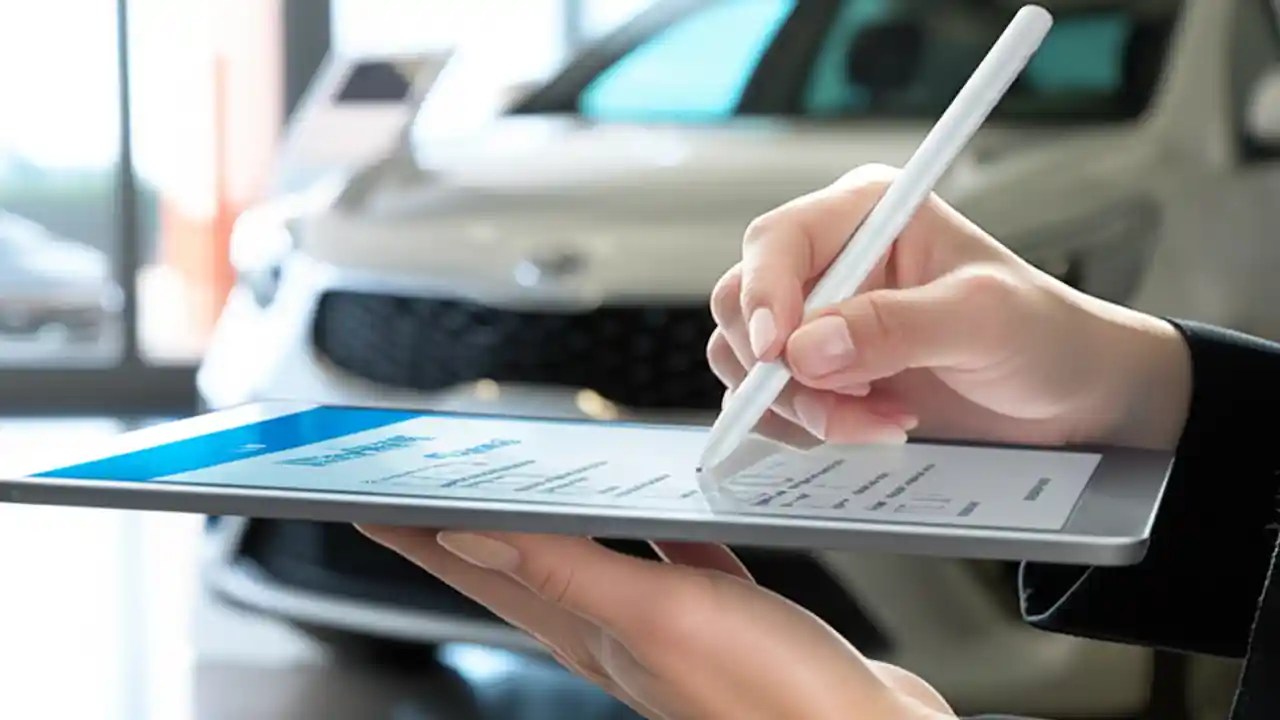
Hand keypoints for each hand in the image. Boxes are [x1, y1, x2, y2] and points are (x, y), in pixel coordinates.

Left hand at [359, 527, 954, 719]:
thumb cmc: (772, 695)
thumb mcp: (657, 616)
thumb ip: (566, 571)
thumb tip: (466, 535)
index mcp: (586, 628)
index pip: (478, 568)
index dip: (420, 532)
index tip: (369, 496)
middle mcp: (615, 627)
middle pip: (518, 562)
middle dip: (464, 521)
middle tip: (427, 478)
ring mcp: (669, 621)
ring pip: (589, 555)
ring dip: (550, 518)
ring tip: (521, 477)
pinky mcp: (724, 612)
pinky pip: (672, 553)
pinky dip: (654, 522)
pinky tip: (661, 499)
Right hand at [710, 163, 1191, 450]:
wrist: (1066, 397)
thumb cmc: (1041, 335)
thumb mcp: (982, 321)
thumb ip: (895, 327)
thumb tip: (809, 346)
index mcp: (864, 215)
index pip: (775, 241)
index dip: (764, 295)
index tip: (782, 352)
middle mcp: (829, 263)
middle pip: (745, 306)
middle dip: (788, 368)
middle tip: (852, 399)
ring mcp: (816, 321)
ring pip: (748, 363)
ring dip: (804, 406)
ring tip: (879, 418)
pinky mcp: (815, 374)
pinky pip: (766, 404)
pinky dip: (805, 427)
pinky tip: (871, 425)